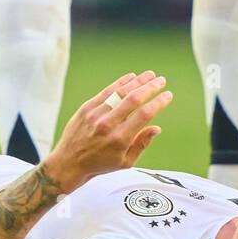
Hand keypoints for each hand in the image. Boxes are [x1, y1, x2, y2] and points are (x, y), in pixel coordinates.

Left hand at [42, 71, 172, 192]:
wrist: (69, 162)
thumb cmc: (99, 164)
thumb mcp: (125, 162)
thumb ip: (142, 144)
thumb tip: (156, 128)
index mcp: (119, 139)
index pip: (144, 115)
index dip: (158, 103)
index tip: (168, 95)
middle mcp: (107, 125)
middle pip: (133, 99)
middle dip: (150, 87)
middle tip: (161, 80)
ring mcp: (95, 115)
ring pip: (120, 92)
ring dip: (137, 81)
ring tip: (150, 75)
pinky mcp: (86, 108)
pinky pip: (106, 92)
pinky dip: (120, 83)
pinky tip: (131, 77)